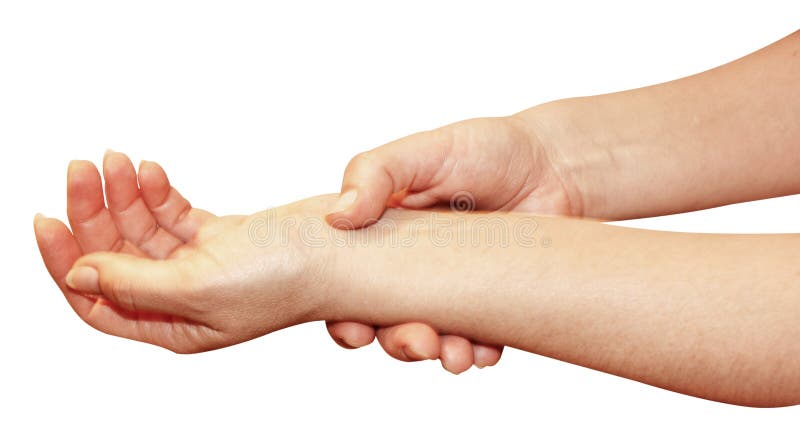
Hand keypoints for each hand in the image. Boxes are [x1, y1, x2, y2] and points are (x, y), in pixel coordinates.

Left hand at [34, 152, 329, 351]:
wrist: (347, 247)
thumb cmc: (291, 277)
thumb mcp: (202, 289)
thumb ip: (136, 284)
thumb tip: (79, 273)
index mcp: (178, 325)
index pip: (101, 301)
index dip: (67, 262)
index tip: (47, 219)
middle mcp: (186, 300)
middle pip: (117, 257)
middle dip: (95, 213)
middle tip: (84, 168)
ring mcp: (204, 266)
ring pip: (142, 230)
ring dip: (125, 194)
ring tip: (116, 160)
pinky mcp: (221, 236)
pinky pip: (173, 214)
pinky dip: (157, 192)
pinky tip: (151, 171)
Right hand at [325, 114, 575, 371]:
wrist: (554, 165)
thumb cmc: (484, 150)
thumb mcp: (424, 151)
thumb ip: (374, 173)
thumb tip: (337, 218)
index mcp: (382, 237)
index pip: (348, 285)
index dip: (344, 315)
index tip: (356, 330)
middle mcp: (411, 270)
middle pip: (387, 323)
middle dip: (398, 343)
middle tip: (420, 343)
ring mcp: (451, 291)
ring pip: (432, 340)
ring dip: (440, 354)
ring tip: (457, 356)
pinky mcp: (491, 306)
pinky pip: (480, 342)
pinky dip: (479, 353)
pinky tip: (485, 351)